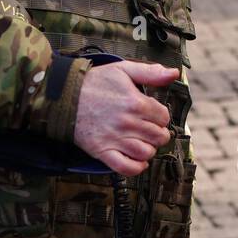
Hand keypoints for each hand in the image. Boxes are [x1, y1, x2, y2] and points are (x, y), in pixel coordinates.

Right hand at [74, 59, 178, 174]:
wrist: (63, 97)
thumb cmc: (93, 83)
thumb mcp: (123, 70)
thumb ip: (150, 72)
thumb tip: (173, 73)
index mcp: (135, 103)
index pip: (164, 117)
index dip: (161, 117)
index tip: (154, 115)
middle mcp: (127, 123)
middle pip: (159, 137)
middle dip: (158, 133)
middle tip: (149, 130)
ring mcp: (115, 139)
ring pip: (146, 153)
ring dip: (149, 149)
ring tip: (142, 142)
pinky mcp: (103, 152)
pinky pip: (126, 168)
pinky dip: (136, 167)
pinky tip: (137, 159)